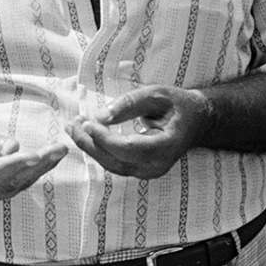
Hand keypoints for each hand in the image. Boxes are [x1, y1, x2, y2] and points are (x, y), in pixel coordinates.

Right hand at [0, 120, 67, 202]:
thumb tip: (12, 148)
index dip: (14, 164)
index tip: (34, 155)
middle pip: (13, 178)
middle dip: (38, 163)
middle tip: (58, 149)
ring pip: (24, 181)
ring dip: (44, 165)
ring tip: (60, 149)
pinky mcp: (8, 190)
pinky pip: (27, 179)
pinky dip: (42, 167)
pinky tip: (55, 155)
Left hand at [67, 85, 210, 178]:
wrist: (194, 121)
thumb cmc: (177, 105)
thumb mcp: (157, 94)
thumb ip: (130, 103)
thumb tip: (100, 116)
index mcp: (167, 146)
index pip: (129, 149)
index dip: (104, 138)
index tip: (86, 122)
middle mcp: (158, 165)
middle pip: (116, 160)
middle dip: (89, 143)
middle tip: (72, 124)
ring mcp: (149, 171)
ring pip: (112, 165)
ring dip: (89, 147)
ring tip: (73, 127)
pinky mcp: (140, 170)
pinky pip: (114, 163)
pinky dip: (98, 150)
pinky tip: (85, 134)